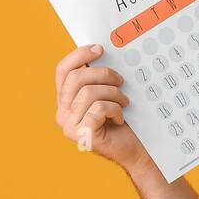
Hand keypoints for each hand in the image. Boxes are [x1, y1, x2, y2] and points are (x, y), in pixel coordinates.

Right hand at [54, 44, 153, 172]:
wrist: (136, 149)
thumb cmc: (124, 121)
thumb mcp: (109, 94)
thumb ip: (100, 78)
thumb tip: (103, 51)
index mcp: (66, 99)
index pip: (63, 70)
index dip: (79, 55)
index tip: (100, 49)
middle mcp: (62, 112)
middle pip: (76, 78)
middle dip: (104, 74)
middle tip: (121, 81)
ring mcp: (69, 125)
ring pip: (89, 92)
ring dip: (114, 94)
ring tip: (124, 102)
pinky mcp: (81, 135)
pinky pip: (98, 109)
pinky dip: (115, 110)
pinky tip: (120, 118)